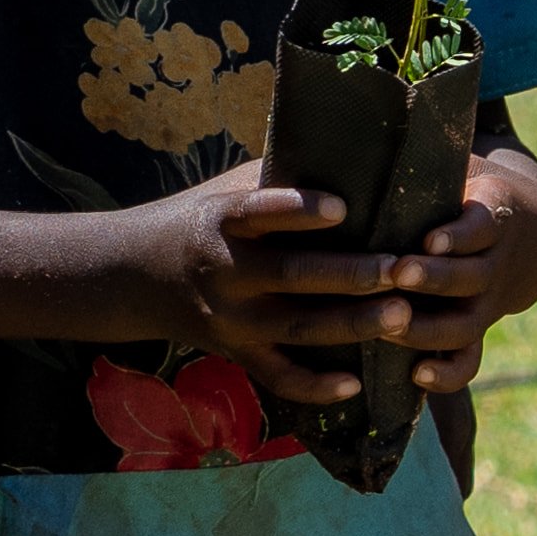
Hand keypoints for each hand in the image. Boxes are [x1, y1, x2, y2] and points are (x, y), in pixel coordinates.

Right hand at [115, 160, 403, 403]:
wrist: (134, 277)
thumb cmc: (200, 221)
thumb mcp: (224, 190)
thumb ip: (275, 177)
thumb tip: (347, 149)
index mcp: (220, 222)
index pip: (256, 212)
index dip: (297, 210)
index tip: (343, 206)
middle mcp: (223, 272)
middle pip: (290, 275)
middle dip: (349, 274)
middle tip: (400, 268)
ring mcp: (230, 320)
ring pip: (295, 327)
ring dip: (351, 324)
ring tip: (403, 315)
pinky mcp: (236, 352)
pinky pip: (277, 376)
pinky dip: (314, 386)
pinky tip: (354, 385)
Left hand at [381, 145, 536, 395]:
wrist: (530, 229)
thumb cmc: (473, 186)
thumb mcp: (465, 161)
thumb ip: (428, 154)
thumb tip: (366, 122)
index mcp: (494, 213)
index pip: (483, 225)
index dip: (459, 234)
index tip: (429, 237)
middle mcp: (496, 261)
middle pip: (471, 277)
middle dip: (435, 279)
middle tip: (398, 274)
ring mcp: (488, 301)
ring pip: (465, 323)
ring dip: (428, 328)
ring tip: (388, 325)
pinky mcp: (478, 327)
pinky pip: (469, 361)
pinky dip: (447, 373)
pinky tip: (414, 376)